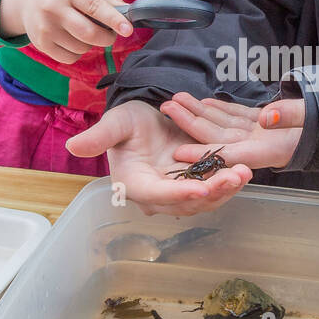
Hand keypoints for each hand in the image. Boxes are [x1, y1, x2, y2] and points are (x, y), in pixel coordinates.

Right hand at [0, 0, 131, 63]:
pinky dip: (77, 52)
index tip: (128, 29)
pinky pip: (70, 58)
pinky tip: (70, 39)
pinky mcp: (41, 43)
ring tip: (81, 30)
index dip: (114, 20)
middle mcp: (54, 7)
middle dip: (106, 38)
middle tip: (109, 34)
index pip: (95, 7)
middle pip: (89, 34)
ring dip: (90, 44)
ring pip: (81, 48)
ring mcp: (45, 27)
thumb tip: (128, 12)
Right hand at [66, 101, 252, 215]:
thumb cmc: (127, 121)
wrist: (146, 117)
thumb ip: (99, 137)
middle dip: (213, 191)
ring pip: (205, 199)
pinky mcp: (195, 182)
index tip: (200, 188)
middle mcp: (158, 195)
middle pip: (187, 202)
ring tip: (244, 172)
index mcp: (135, 184)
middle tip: (235, 176)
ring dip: (226, 189)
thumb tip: (73, 146)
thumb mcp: (115, 124)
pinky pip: (214, 188)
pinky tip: (245, 169)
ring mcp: (179, 191)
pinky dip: (229, 181)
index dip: (179, 193)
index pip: (159, 194)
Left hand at [159, 91, 303, 170]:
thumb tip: (268, 117)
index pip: (229, 154)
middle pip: (217, 136)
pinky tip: (203, 101)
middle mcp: (260, 145)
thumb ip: (292, 116)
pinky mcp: (265, 123)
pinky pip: (236, 117)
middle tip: (164, 109)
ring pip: (222, 124)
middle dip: (190, 124)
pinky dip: (220, 109)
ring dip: (198, 113)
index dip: (202, 155)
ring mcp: (261, 134)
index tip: (176, 151)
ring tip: (174, 99)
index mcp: (270, 151)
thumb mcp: (316, 120)